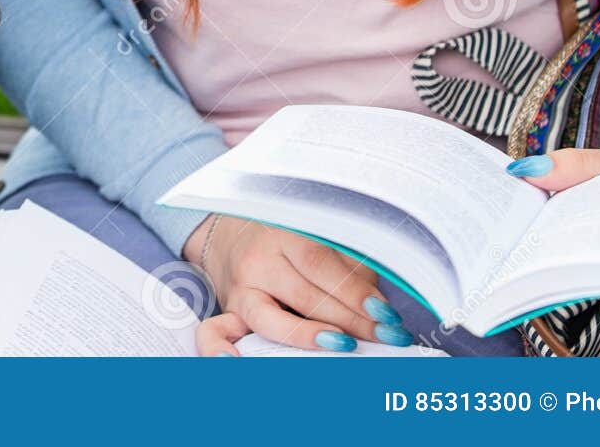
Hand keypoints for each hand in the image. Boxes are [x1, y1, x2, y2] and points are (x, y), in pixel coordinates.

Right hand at [184, 214, 408, 354]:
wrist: (235, 236)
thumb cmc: (289, 241)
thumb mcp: (318, 238)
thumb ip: (346, 265)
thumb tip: (379, 306)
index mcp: (281, 234)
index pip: (320, 264)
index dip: (354, 292)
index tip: (386, 314)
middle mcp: (257, 261)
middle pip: (304, 295)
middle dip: (350, 320)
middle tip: (386, 337)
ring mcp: (240, 290)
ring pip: (271, 319)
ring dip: (311, 337)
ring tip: (344, 346)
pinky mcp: (228, 314)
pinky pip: (214, 333)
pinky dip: (219, 351)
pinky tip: (236, 365)